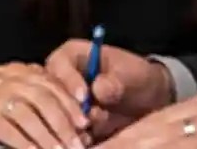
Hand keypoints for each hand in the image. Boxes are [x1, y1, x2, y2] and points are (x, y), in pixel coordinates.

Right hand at [0, 62, 90, 148]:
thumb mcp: (19, 95)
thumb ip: (41, 102)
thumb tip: (72, 124)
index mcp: (27, 76)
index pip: (56, 88)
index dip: (73, 105)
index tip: (86, 123)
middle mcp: (17, 83)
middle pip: (48, 102)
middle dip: (66, 125)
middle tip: (79, 143)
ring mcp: (3, 99)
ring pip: (32, 118)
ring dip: (50, 138)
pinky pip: (13, 133)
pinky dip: (28, 145)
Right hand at [45, 40, 174, 138]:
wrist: (146, 102)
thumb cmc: (135, 78)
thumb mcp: (131, 75)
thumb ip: (116, 81)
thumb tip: (98, 89)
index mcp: (71, 56)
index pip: (60, 64)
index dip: (70, 80)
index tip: (84, 96)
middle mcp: (59, 79)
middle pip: (50, 93)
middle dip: (69, 110)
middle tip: (88, 122)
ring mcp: (60, 103)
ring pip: (56, 116)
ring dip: (73, 128)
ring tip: (94, 131)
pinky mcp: (66, 125)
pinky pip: (62, 134)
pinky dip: (76, 139)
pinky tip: (91, 140)